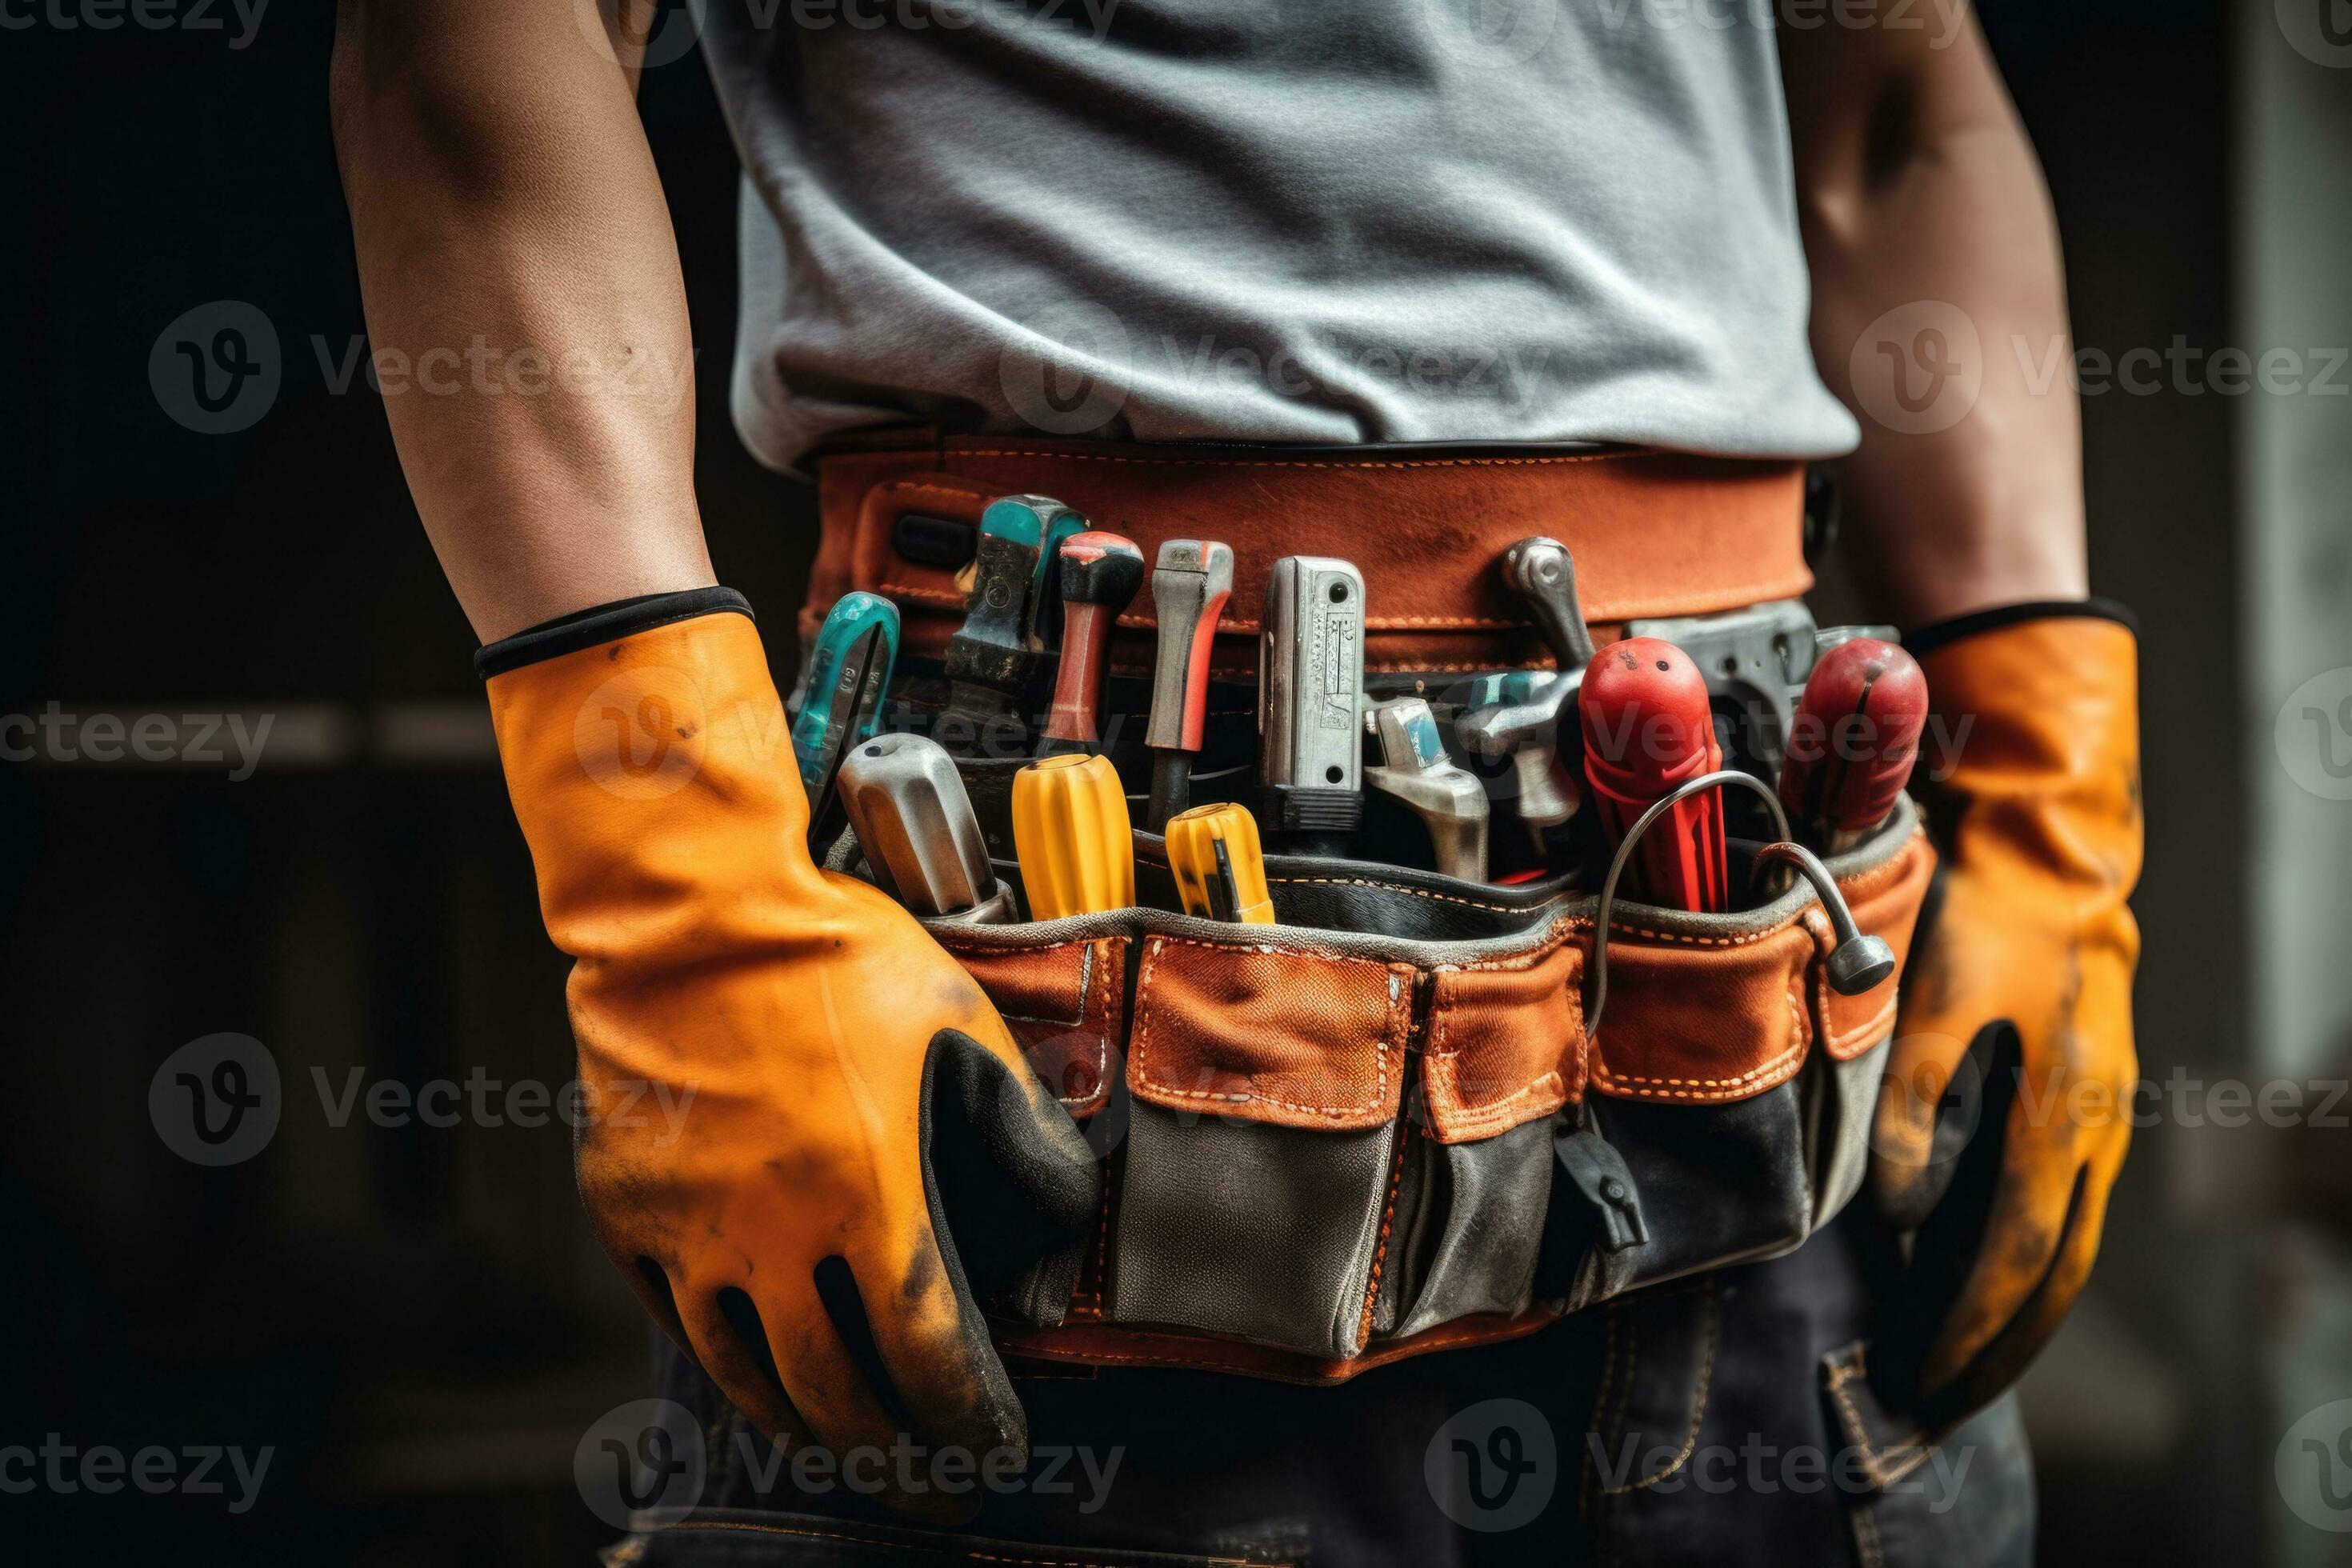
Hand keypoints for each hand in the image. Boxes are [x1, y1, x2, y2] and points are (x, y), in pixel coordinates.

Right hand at [484, 594, 1098, 1520]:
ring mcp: (685, 1231)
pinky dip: (720, 1353)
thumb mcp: (956, 1021)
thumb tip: (1069, 1201)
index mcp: (864, 1194)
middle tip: (927, 1485)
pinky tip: (752, 1362)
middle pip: (833, 1393)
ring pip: (743, 1374)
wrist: (690, 909)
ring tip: (843, 1443)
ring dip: (802, 1425)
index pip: (924, 1350)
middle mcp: (768, 1234)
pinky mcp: (625, 1210)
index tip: (992, 1448)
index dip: (964, 1415)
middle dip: (892, 1456)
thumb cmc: (827, 955)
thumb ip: (1020, 1120)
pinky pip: (671, 1314)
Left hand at [1868, 608, 2139, 1421]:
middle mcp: (2092, 1133)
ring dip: (2015, 1318)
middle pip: (2051, 1278)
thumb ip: (1908, 1101)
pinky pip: (2062, 1210)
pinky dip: (2026, 1264)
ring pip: (2066, 1250)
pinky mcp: (2084, 1102)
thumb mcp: (1933, 994)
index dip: (1964, 1326)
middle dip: (1994, 1348)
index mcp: (2059, 1115)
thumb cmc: (1984, 913)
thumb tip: (1890, 1212)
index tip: (1914, 1378)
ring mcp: (2098, 1121)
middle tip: (1929, 1403)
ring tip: (1957, 1371)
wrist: (2050, 840)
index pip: (2010, 1256)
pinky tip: (1980, 1283)